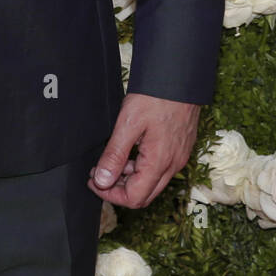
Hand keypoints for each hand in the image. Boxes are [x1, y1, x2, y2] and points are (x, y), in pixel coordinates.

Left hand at [87, 93, 201, 208]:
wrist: (181, 77)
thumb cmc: (156, 96)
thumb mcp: (128, 123)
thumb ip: (115, 154)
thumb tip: (102, 181)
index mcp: (159, 162)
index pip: (134, 198)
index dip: (110, 195)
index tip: (94, 182)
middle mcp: (173, 165)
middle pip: (144, 195)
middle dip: (118, 190)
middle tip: (99, 174)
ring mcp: (178, 158)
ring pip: (152, 183)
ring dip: (129, 179)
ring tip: (111, 160)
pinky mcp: (180, 149)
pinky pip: (160, 170)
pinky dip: (141, 168)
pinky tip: (129, 152)